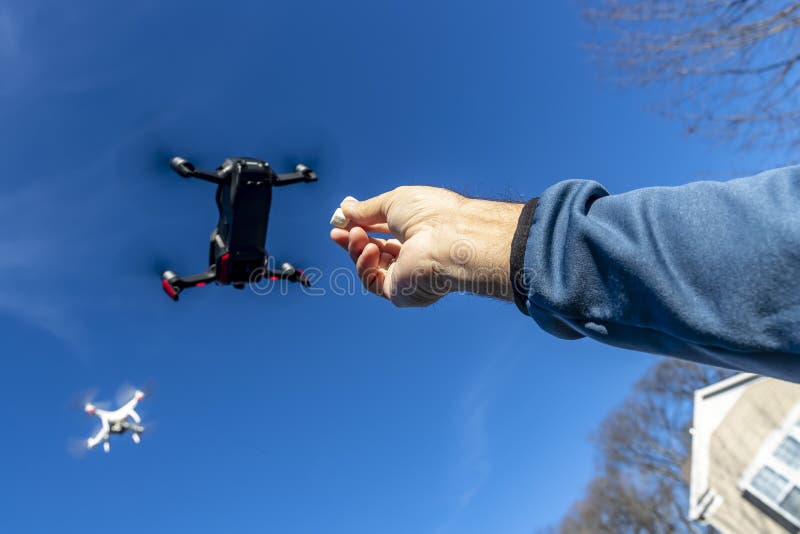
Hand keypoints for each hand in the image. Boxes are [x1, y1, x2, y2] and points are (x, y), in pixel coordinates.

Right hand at [329, 186, 522, 306]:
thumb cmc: (430, 214)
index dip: (361, 226)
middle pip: (375, 251)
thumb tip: (345, 208)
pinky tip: (370, 251)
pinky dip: (365, 265)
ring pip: (370, 267)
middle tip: (335, 232)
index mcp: (418, 231)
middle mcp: (414, 255)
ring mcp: (408, 276)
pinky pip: (373, 282)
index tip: (340, 220)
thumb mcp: (393, 202)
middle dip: (353, 241)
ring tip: (357, 236)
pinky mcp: (402, 293)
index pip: (383, 232)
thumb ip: (367, 209)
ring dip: (358, 250)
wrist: (449, 239)